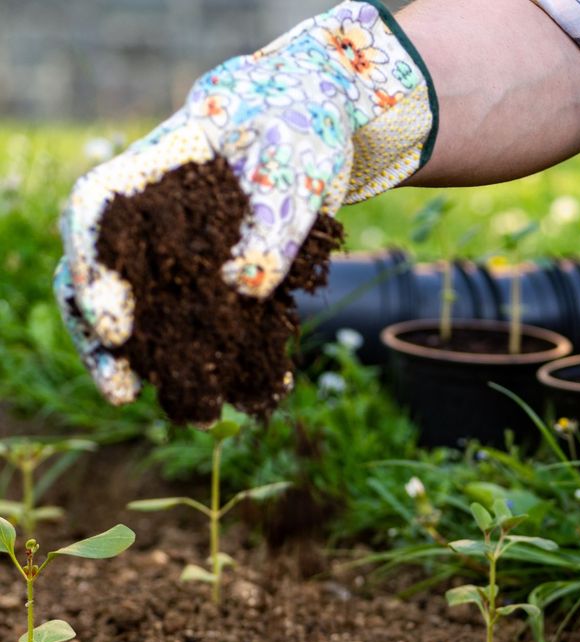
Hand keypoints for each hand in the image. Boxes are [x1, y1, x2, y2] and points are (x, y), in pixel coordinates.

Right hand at [55, 1, 435, 404]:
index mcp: (152, 172)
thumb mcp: (295, 157)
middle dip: (104, 341)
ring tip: (200, 413)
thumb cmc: (296, 124)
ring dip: (169, 367)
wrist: (319, 130)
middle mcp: (154, 220)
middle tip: (120, 392)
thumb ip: (273, 218)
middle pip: (103, 279)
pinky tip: (262, 391)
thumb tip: (247, 288)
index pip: (96, 215)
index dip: (94, 270)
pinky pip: (217, 329)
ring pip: (153, 316)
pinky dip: (236, 362)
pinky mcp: (223, 285)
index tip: (111, 323)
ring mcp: (184, 256)